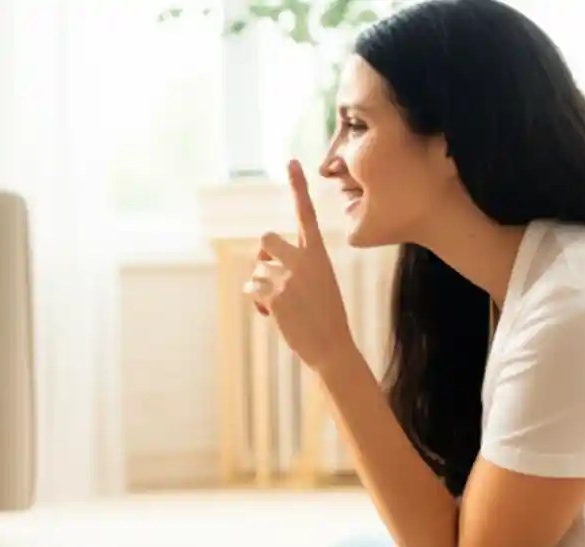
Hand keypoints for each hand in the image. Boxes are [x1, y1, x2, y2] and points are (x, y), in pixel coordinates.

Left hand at [243, 159, 356, 374]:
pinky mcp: (275, 295)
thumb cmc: (325, 314)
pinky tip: (273, 313)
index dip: (298, 187)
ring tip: (281, 303)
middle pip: (266, 238)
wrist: (332, 345)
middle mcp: (303, 260)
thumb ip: (296, 265)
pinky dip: (258, 301)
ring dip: (261, 286)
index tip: (291, 161)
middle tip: (273, 274)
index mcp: (318, 253)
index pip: (307, 213)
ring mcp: (288, 277)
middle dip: (263, 255)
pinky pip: (252, 288)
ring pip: (257, 269)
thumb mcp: (319, 281)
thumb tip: (260, 262)